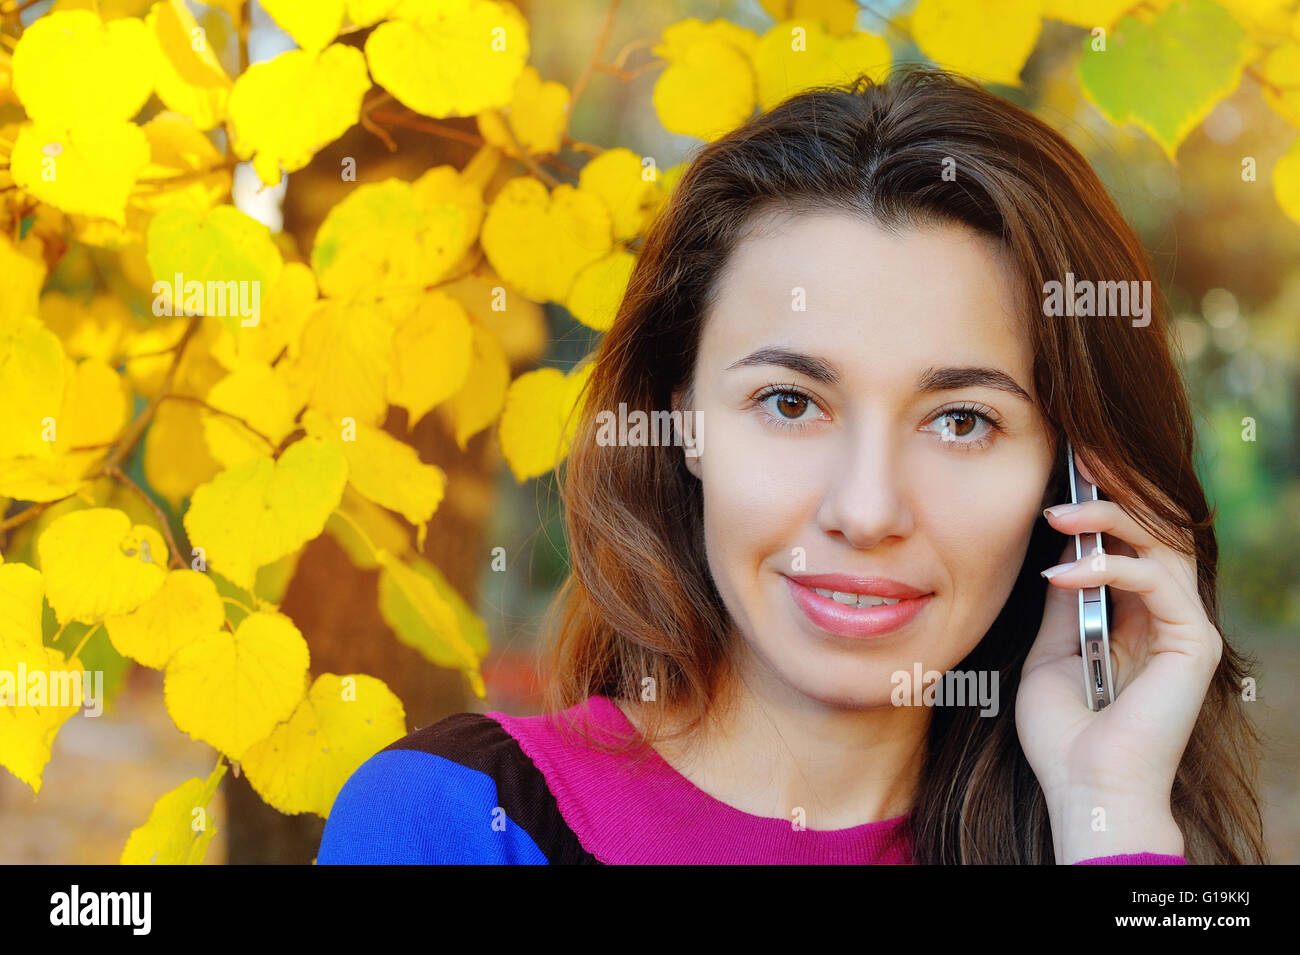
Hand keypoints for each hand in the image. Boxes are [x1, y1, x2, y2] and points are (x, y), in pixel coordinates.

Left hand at [1015, 455, 1221, 862]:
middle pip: (1157, 528)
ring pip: (1161, 542)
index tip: (1068, 464)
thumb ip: (1064, 603)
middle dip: (1117, 487)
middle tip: (1077, 456)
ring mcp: (1184, 627)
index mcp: (1136, 616)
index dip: (1106, 499)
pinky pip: (1156, 581)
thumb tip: (1062, 550)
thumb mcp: (1050, 653)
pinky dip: (1108, 568)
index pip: (1132, 539)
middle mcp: (1167, 615)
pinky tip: (1061, 573)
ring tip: (1055, 513)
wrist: (1085, 789)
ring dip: (1106, 520)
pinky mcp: (1191, 643)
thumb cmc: (1063, 734)